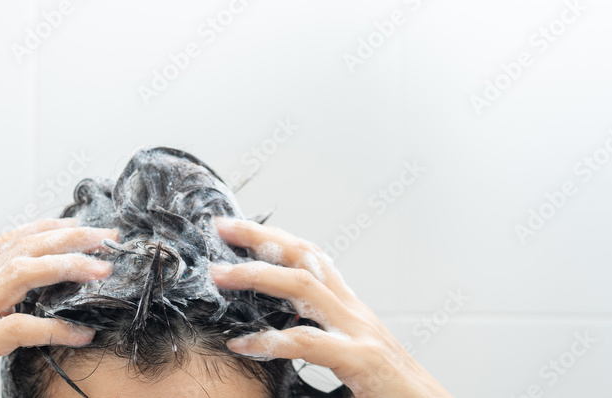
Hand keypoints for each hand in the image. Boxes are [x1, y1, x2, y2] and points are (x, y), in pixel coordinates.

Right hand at [0, 218, 115, 397]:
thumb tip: (20, 314)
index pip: (5, 244)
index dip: (43, 227)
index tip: (80, 224)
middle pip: (18, 249)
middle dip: (66, 237)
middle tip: (107, 236)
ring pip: (17, 275)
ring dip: (63, 266)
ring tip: (100, 271)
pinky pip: (14, 330)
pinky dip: (52, 328)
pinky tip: (80, 332)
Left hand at [209, 217, 450, 397]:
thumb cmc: (391, 391)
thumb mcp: (351, 356)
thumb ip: (320, 339)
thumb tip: (278, 335)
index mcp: (350, 310)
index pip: (310, 259)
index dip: (275, 238)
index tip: (237, 230)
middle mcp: (354, 313)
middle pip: (304, 258)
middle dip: (261, 239)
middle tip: (222, 229)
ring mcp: (359, 333)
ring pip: (303, 287)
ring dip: (257, 276)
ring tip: (220, 275)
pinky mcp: (361, 361)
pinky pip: (307, 342)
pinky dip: (270, 341)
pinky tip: (243, 344)